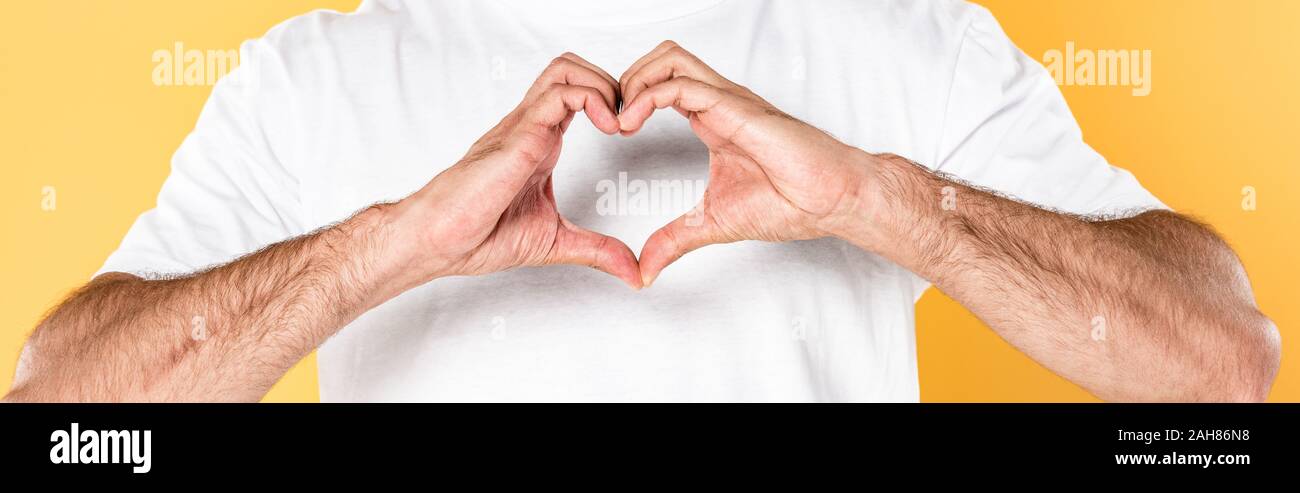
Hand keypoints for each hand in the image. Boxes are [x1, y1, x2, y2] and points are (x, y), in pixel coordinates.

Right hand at [390, 53, 641, 288]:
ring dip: (603, 85)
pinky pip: (558, 95)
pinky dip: (592, 100)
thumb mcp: (555, 242)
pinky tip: (608, 128)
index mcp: (541, 143)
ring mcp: (523, 126)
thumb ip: (597, 250)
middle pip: (572, 68)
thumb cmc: (479, 234)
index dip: (611, 102)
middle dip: (612, 82)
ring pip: (565, 69)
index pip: (577, 94)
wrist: (439, 240)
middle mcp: (532, 126)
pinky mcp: (519, 135)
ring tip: (619, 123)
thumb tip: (633, 273)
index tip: (631, 134)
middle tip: (629, 121)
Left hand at [617, 41, 869, 285]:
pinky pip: (684, 85)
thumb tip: (645, 270)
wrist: (833, 200)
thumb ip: (675, 240)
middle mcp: (719, 102)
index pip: (662, 84)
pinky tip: (632, 124)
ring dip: (634, 81)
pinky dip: (649, 97)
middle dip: (626, 79)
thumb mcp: (713, 223)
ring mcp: (729, 100)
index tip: (610, 132)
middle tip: (608, 119)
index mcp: (712, 119)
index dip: (630, 99)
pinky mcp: (737, 108)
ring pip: (670, 59)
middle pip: (662, 58)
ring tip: (618, 119)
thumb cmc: (792, 202)